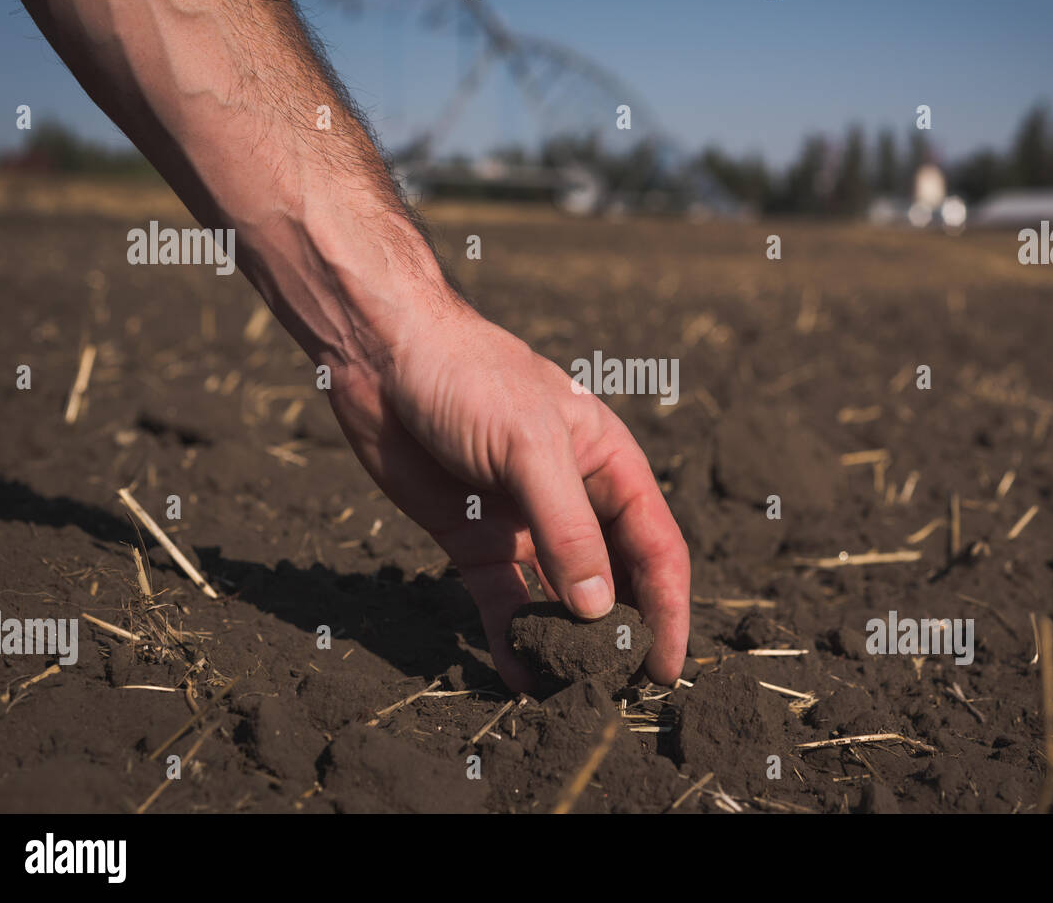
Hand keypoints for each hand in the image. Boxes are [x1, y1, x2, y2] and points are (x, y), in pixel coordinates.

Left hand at [324, 298, 689, 692]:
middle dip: (624, 633)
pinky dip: (512, 639)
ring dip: (570, 644)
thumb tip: (597, 611)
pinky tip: (518, 677)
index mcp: (610, 465)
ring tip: (576, 695)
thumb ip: (567, 527)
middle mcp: (575, 499)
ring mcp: (525, 524)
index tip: (667, 668)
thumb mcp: (529, 446)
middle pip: (616, 578)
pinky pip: (503, 602)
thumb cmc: (471, 378)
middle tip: (624, 691)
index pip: (656, 547)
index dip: (670, 608)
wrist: (382, 358)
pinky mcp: (475, 541)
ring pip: (561, 598)